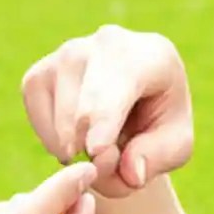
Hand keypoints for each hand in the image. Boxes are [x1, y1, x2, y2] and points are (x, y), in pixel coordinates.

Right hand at [21, 25, 193, 197]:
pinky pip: (37, 119)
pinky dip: (52, 142)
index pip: (119, 87)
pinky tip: (75, 140)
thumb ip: (158, 156)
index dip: (105, 119)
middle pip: (83, 109)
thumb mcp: (176, 143)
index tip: (96, 149)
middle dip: (92, 152)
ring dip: (76, 152)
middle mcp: (105, 43)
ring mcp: (66, 54)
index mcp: (150, 55)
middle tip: (109, 167)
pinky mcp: (39, 72)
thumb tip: (129, 171)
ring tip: (99, 151)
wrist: (134, 97)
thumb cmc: (158, 118)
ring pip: (59, 120)